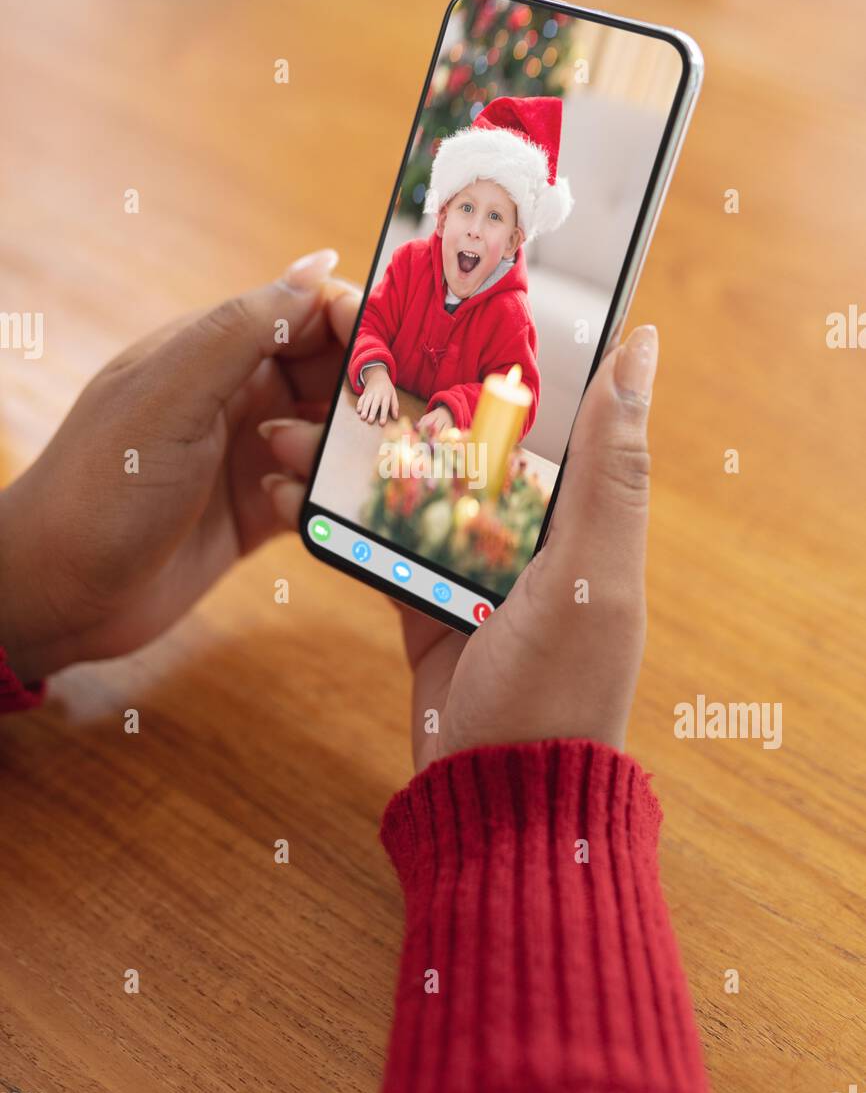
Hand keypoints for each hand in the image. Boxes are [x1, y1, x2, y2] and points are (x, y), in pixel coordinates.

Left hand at [0, 250, 359, 680]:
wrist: (60, 594)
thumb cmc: (102, 486)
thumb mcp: (172, 396)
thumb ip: (244, 330)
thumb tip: (318, 263)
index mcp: (214, 350)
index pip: (309, 311)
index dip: (356, 326)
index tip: (384, 361)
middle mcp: (237, 394)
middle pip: (333, 374)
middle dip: (358, 397)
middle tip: (369, 427)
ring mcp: (249, 452)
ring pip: (332, 435)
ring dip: (331, 453)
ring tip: (285, 469)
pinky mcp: (259, 510)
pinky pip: (317, 491)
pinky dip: (315, 499)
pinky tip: (280, 510)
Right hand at [261, 323, 657, 773]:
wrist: (494, 803)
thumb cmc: (559, 689)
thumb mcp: (593, 573)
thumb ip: (610, 467)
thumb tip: (642, 348)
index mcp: (586, 515)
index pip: (555, 409)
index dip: (516, 350)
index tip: (463, 289)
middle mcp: (534, 534)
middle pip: (475, 439)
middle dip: (418, 393)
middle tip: (357, 340)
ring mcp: (475, 569)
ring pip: (418, 485)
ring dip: (366, 451)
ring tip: (309, 414)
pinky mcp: (425, 605)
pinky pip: (382, 544)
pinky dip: (345, 515)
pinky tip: (300, 480)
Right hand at [356, 367, 397, 424]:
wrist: (378, 377)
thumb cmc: (387, 389)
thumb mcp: (393, 395)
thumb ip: (395, 406)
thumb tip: (396, 417)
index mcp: (386, 396)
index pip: (385, 406)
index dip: (384, 415)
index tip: (382, 423)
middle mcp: (378, 395)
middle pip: (375, 404)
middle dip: (372, 412)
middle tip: (370, 421)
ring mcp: (370, 394)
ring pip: (367, 402)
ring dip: (364, 409)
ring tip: (363, 417)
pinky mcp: (364, 393)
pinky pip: (361, 398)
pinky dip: (359, 404)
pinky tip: (358, 410)